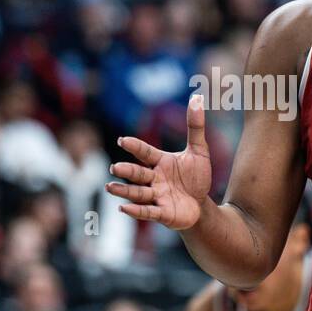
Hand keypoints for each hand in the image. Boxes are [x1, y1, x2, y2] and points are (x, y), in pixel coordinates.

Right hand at [107, 95, 211, 230]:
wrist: (201, 204)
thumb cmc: (196, 177)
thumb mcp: (199, 151)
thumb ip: (195, 126)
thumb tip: (197, 96)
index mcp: (160, 162)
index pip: (145, 152)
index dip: (135, 147)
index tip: (123, 140)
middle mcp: (154, 178)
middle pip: (138, 173)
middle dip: (127, 171)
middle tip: (115, 168)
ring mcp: (156, 196)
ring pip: (137, 193)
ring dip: (124, 190)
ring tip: (109, 187)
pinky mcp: (161, 213)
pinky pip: (147, 211)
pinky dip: (135, 210)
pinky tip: (123, 208)